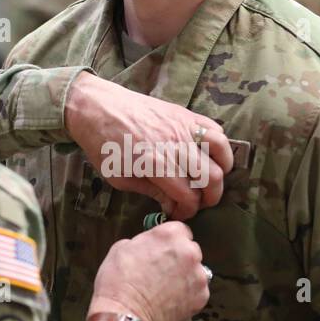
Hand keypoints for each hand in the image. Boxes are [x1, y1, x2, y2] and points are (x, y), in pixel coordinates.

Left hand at [65, 72, 232, 220]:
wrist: (97, 108)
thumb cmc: (103, 146)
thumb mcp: (120, 178)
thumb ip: (150, 191)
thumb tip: (173, 203)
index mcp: (156, 165)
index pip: (188, 196)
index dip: (188, 211)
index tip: (180, 213)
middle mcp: (175, 145)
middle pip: (211, 177)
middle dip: (210, 197)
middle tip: (200, 202)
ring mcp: (183, 127)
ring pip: (221, 151)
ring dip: (221, 170)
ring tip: (212, 179)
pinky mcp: (185, 114)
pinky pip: (215, 128)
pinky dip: (219, 144)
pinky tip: (210, 155)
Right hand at [88, 221, 210, 320]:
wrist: (124, 315)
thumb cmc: (119, 282)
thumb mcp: (123, 247)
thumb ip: (145, 241)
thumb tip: (149, 245)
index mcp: (170, 235)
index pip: (180, 230)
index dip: (170, 241)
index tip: (165, 249)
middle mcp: (189, 252)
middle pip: (190, 249)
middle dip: (179, 258)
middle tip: (162, 271)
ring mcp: (198, 275)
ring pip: (196, 271)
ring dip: (185, 276)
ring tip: (166, 288)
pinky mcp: (201, 297)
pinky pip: (197, 291)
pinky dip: (188, 295)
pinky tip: (171, 299)